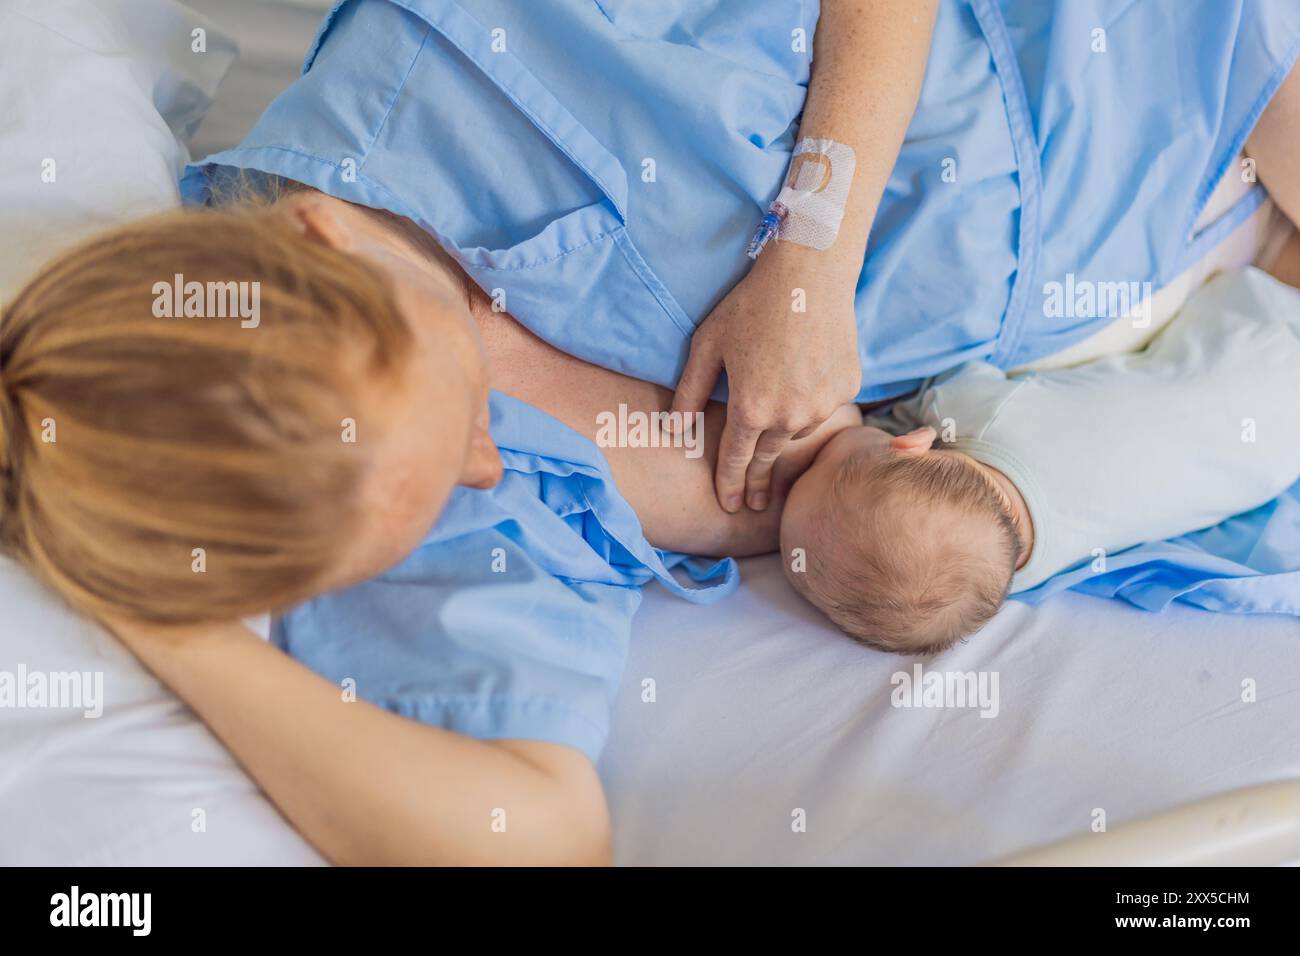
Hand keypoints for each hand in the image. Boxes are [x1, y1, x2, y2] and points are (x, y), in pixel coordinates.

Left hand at [671, 250, 860, 511]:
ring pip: (797, 430)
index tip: (730, 507)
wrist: (809, 274)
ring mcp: (823, 404)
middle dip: (760, 481)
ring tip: (777, 412)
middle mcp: (790, 416)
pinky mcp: (848, 388)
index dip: (731, 485)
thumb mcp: (707, 345)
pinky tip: (802, 378)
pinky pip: (823, 406)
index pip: (737, 460)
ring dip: (784, 428)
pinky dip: (810, 401)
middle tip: (756, 503)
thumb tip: (675, 430)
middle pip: (769, 456)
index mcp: (752, 409)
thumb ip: (689, 392)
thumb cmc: (751, 305)